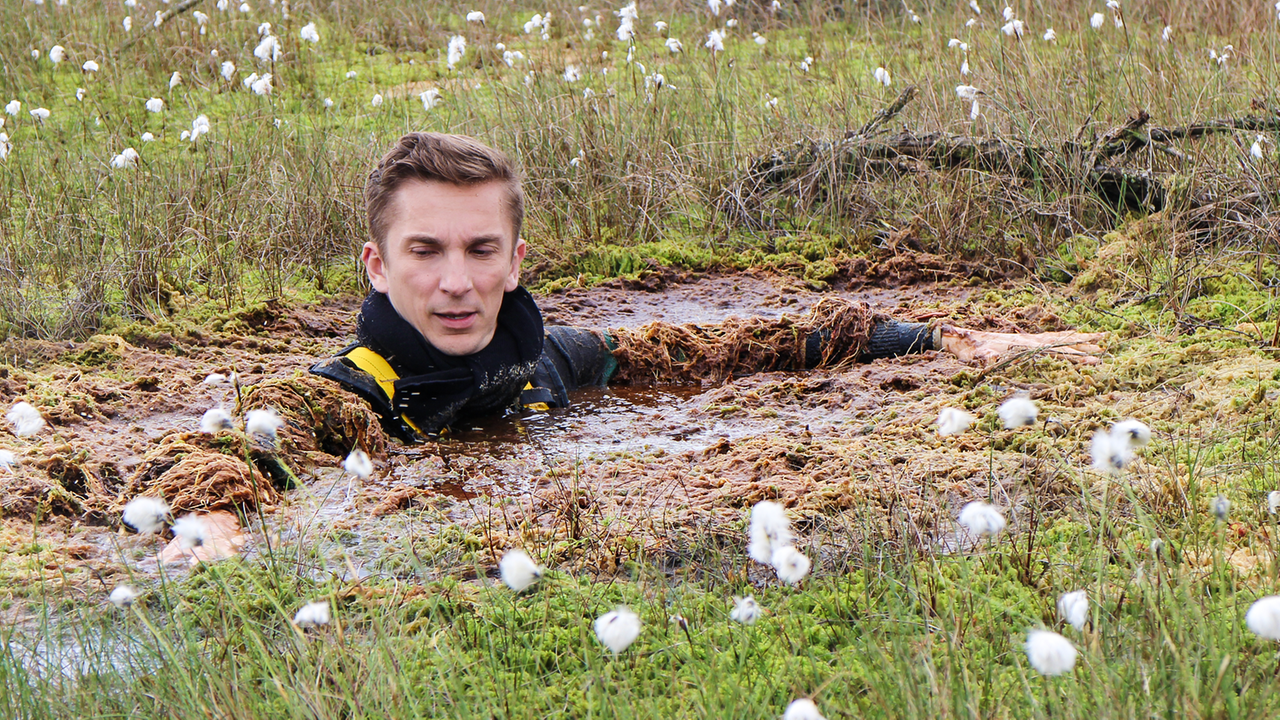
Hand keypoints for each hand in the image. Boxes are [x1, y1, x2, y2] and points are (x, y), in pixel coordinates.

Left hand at [938, 325, 1105, 364]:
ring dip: (1076, 340)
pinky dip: (1061, 339)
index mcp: (1025, 344)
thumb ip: (985, 356)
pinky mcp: (1021, 342)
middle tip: (1105, 347)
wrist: (960, 338)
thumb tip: (991, 357)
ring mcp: (1026, 339)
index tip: (1095, 355)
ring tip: (1096, 340)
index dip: (1076, 353)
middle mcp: (1029, 339)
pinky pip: (1047, 340)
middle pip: (1062, 342)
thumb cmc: (968, 349)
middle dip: (1084, 345)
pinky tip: (1068, 340)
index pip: (1056, 348)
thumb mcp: (976, 354)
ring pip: (1057, 339)